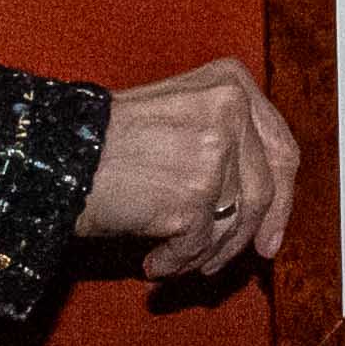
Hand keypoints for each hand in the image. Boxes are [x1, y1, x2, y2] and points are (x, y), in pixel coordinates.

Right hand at [77, 59, 300, 280]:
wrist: (61, 156)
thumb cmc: (111, 141)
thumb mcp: (182, 114)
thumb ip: (231, 143)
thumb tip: (270, 208)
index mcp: (232, 82)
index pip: (281, 148)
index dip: (283, 197)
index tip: (273, 232)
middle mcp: (231, 110)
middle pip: (265, 191)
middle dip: (249, 235)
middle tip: (231, 262)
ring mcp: (215, 152)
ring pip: (235, 224)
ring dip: (207, 253)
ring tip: (176, 261)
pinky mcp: (195, 195)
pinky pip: (201, 245)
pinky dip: (178, 262)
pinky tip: (155, 263)